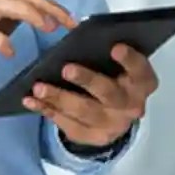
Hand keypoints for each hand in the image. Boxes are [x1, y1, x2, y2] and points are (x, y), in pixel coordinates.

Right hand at [0, 0, 77, 116]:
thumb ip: (6, 23)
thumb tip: (39, 16)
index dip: (48, 3)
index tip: (69, 19)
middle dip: (46, 6)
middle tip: (67, 22)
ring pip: (2, 5)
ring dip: (28, 13)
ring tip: (48, 27)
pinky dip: (0, 40)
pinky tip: (11, 52)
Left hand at [23, 44, 157, 147]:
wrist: (118, 116)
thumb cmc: (116, 79)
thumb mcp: (120, 66)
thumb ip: (106, 54)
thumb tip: (78, 37)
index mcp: (142, 83)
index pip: (140, 70)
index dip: (129, 60)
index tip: (115, 47)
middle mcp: (131, 106)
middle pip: (109, 94)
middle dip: (87, 80)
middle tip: (66, 68)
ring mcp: (113, 125)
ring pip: (84, 112)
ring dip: (59, 98)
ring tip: (39, 87)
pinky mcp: (94, 137)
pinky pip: (68, 125)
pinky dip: (48, 111)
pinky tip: (32, 101)